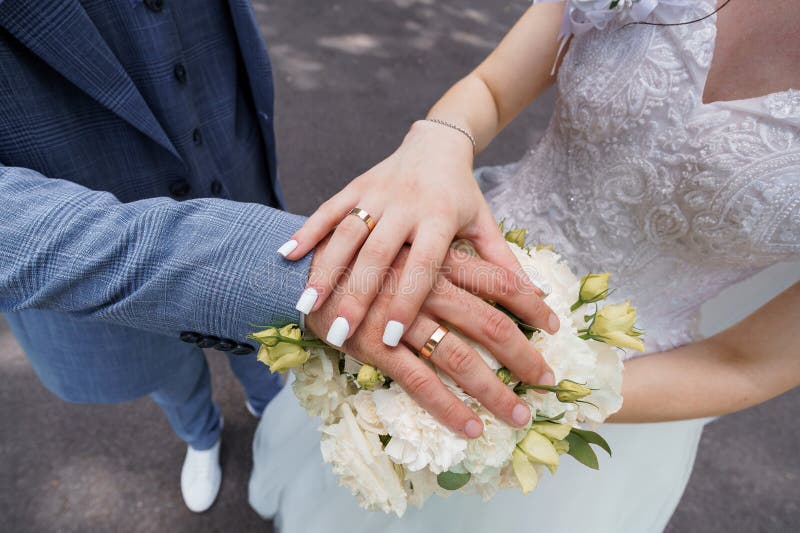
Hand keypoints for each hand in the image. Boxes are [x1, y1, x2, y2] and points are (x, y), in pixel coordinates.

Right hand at [281, 120, 559, 348]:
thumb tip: (540, 307)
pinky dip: (307, 231)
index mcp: (441, 216)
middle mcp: (406, 204)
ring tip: (305, 307)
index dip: (408, 300)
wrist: (438, 141)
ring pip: (346, 234)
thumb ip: (503, 264)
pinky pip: (327, 209)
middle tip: (340, 332)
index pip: (424, 264)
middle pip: (379, 254)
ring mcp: (375, 193)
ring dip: (325, 271)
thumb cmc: (462, 194)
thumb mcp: (485, 224)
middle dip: (357, 294)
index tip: (393, 335)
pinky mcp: (354, 185)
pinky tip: (286, 256)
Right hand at [304, 240, 555, 437]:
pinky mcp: (371, 343)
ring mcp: (396, 314)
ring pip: (455, 356)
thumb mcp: (415, 231)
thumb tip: (522, 273)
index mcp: (436, 247)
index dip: (530, 302)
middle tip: (548, 381)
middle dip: (522, 354)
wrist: (299, 258)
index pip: (497, 277)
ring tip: (517, 416)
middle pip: (485, 321)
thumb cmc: (366, 245)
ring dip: (491, 390)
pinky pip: (415, 380)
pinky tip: (467, 427)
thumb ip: (475, 247)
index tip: (555, 324)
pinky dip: (444, 406)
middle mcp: (422, 279)